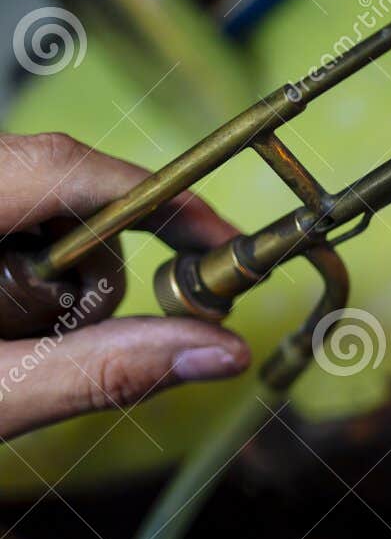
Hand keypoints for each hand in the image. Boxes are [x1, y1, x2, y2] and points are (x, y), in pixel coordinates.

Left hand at [0, 133, 250, 440]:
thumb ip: (103, 371)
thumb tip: (221, 350)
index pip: (67, 166)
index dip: (158, 199)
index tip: (220, 242)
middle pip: (60, 192)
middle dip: (88, 274)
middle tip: (55, 340)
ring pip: (41, 214)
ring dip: (52, 288)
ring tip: (6, 345)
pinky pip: (18, 228)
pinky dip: (30, 280)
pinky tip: (1, 325)